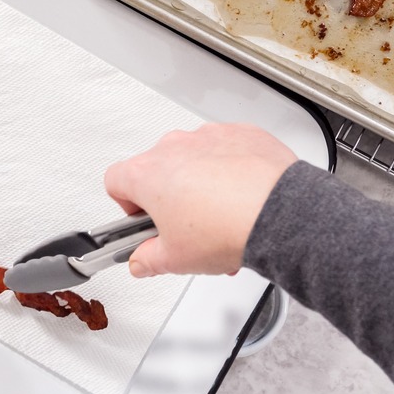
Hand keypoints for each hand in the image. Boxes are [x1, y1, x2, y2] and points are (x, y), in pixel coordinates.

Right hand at [104, 123, 296, 277]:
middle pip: (156, 170)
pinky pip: (225, 150)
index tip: (144, 223)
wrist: (277, 212)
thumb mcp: (175, 259)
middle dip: (168, 198)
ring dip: (199, 184)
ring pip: (192, 159)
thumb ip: (147, 259)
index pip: (115, 181)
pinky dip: (229, 169)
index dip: (127, 206)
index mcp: (147, 174)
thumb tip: (141, 260)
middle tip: (185, 227)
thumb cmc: (226, 227)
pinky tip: (240, 197)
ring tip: (220, 217)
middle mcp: (173, 147)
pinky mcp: (239, 134)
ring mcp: (207, 137)